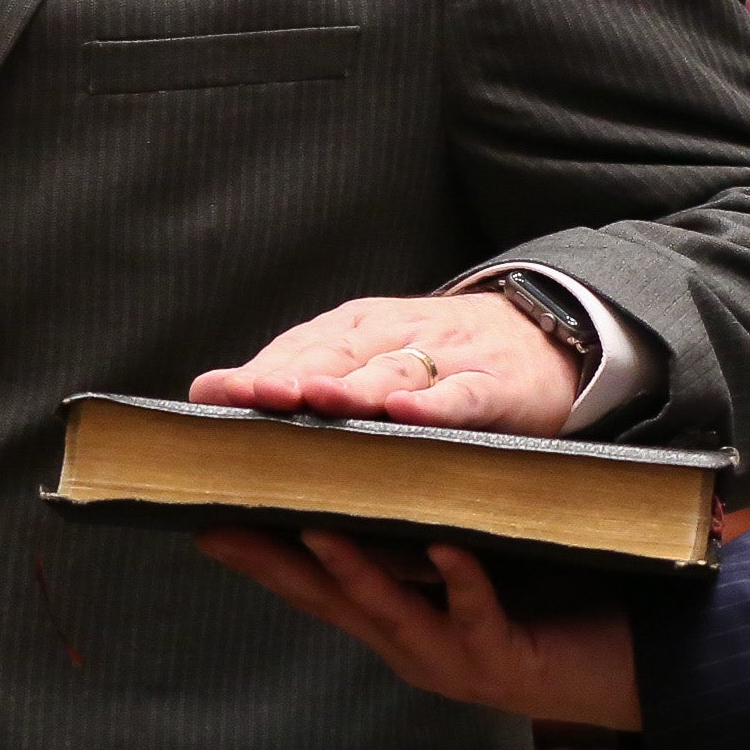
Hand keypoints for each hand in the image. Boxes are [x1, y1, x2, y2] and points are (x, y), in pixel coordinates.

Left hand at [189, 292, 578, 437]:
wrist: (542, 336)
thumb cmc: (432, 360)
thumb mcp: (363, 359)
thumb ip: (294, 376)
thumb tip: (206, 391)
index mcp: (352, 333)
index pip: (296, 351)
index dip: (256, 372)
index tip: (213, 393)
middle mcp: (392, 338)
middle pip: (335, 357)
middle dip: (292, 376)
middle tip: (254, 398)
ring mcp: (446, 358)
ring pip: (392, 372)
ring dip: (353, 387)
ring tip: (315, 401)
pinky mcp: (496, 385)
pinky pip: (462, 394)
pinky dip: (435, 404)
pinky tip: (407, 415)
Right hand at [197, 529, 642, 729]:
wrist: (646, 675)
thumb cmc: (559, 613)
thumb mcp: (470, 573)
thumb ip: (417, 546)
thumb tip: (364, 490)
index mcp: (398, 625)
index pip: (311, 587)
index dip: (256, 555)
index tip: (204, 519)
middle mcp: (415, 648)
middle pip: (329, 602)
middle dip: (272, 563)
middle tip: (221, 523)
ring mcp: (457, 659)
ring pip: (390, 611)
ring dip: (350, 569)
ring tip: (314, 525)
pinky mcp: (510, 662)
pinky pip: (478, 616)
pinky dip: (459, 581)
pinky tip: (446, 546)